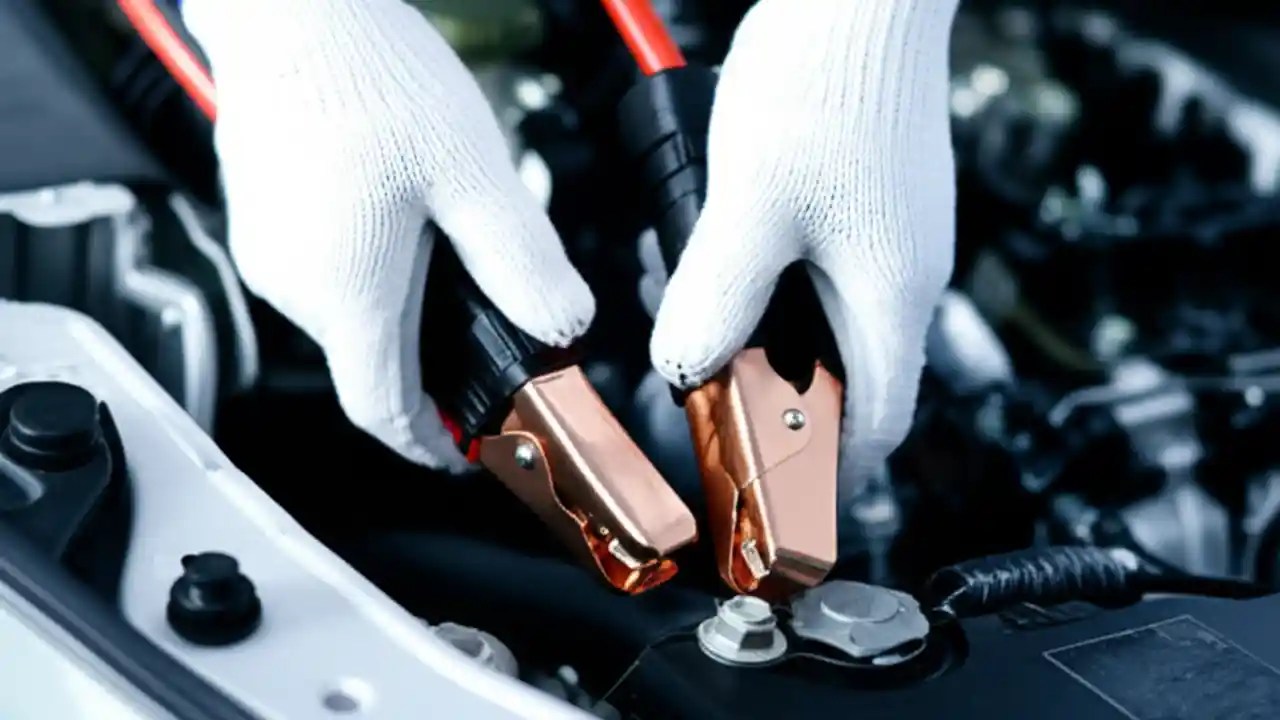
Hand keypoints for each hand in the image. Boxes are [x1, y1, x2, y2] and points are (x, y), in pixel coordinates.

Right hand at [183, 0, 593, 470]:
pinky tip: (406, 217)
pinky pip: (325, 269)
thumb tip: (564, 326)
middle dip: (435, 360)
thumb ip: (524, 264)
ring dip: (407, 306)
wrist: (291, 10)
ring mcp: (268, 251)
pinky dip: (373, 268)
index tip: (466, 455)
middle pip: (375, 360)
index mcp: (348, 294)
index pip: (384, 413)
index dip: (431, 447)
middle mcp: (295, 287)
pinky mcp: (262, 216)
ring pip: (351, 312)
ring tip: (453, 252)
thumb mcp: (474, 178)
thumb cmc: (369, 78)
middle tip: (492, 328)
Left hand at [648, 0, 958, 487]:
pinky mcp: (867, 201)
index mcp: (889, 294)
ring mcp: (890, 235)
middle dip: (765, 390)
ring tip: (686, 296)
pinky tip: (714, 246)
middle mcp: (903, 274)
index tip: (772, 490)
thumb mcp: (750, 203)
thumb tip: (687, 367)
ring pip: (820, 320)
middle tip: (696, 372)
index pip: (874, 424)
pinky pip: (816, 269)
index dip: (825, 471)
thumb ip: (717, 295)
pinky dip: (763, 279)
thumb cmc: (825, 83)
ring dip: (753, 328)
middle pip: (841, 377)